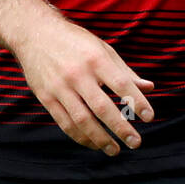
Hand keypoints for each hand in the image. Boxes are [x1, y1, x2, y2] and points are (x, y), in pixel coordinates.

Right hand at [12, 14, 154, 155]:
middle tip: (136, 143)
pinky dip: (80, 137)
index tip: (149, 117)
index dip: (137, 102)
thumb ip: (125, 71)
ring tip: (115, 150)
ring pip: (82, 120)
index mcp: (96, 58)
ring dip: (100, 139)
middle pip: (102, 107)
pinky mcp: (45, 97)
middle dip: (121, 128)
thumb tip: (150, 88)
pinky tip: (94, 144)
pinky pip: (65, 123)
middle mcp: (77, 74)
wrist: (34, 33)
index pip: (121, 84)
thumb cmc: (75, 41)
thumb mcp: (103, 49)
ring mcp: (59, 87)